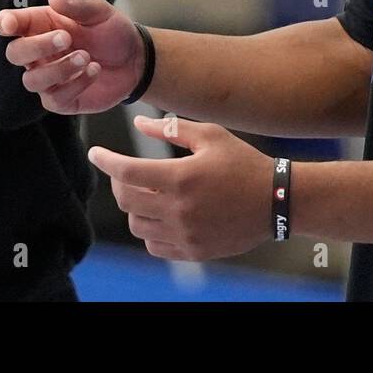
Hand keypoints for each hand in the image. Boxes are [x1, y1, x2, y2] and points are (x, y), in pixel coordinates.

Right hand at [0, 0, 141, 113]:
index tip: (10, 25)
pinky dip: (75, 84)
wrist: (136, 59)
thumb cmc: (112, 31)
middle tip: (66, 37)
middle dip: (37, 46)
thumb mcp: (99, 12)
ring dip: (59, 68)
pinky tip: (94, 70)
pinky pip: (55, 98)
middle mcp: (39, 53)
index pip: (10, 23)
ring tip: (86, 57)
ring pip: (32, 80)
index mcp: (41, 25)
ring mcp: (48, 78)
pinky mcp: (61, 100)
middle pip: (14, 53)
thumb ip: (76, 5)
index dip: (5, 24)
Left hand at [90, 115, 272, 261]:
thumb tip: (140, 121)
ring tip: (148, 193)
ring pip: (137, 225)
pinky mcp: (194, 251)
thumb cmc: (243, 163)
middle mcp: (179, 210)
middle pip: (126, 200)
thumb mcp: (211, 136)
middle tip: (126, 172)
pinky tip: (161, 215)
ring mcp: (186, 234)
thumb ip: (172, 129)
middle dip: (119, 182)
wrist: (277, 201)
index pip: (126, 172)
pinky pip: (155, 245)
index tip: (96, 152)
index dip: (105, 160)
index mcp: (181, 178)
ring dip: (134, 207)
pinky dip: (150, 230)